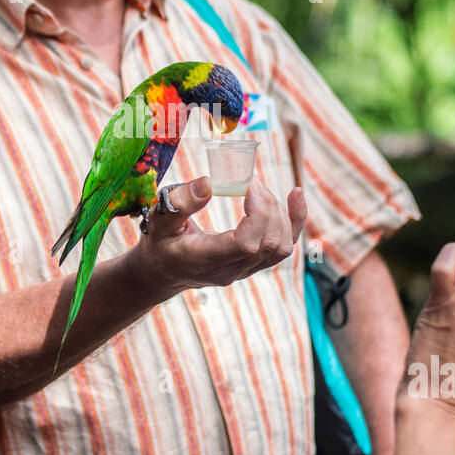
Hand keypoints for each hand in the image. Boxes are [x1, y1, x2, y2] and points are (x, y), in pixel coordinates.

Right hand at [132, 175, 306, 294]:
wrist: (162, 272)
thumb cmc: (160, 242)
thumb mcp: (159, 220)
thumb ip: (180, 202)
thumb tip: (209, 182)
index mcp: (206, 259)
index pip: (246, 244)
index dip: (257, 213)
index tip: (248, 185)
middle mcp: (230, 269)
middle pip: (269, 243)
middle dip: (268, 206)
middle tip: (250, 182)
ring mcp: (245, 270)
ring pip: (282, 247)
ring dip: (281, 213)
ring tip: (260, 190)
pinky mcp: (253, 264)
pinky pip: (284, 247)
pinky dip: (294, 221)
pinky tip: (296, 196)